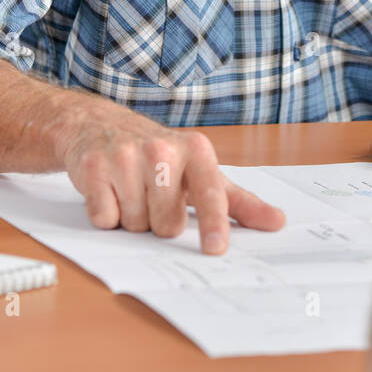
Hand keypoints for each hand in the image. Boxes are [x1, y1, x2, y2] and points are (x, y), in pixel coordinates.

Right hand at [62, 116, 285, 253]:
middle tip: (151, 195)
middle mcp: (162, 149)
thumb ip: (238, 201)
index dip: (214, 223)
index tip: (216, 248)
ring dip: (131, 218)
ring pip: (136, 225)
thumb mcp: (201, 171)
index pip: (209, 193)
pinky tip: (106, 190)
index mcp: (196, 150)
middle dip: (158, 221)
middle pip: (168, 225)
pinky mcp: (93, 168)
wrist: (98, 124)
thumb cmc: (158, 155)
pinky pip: (105, 220)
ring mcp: (126, 156)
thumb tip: (278, 221)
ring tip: (129, 189)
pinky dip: (105, 215)